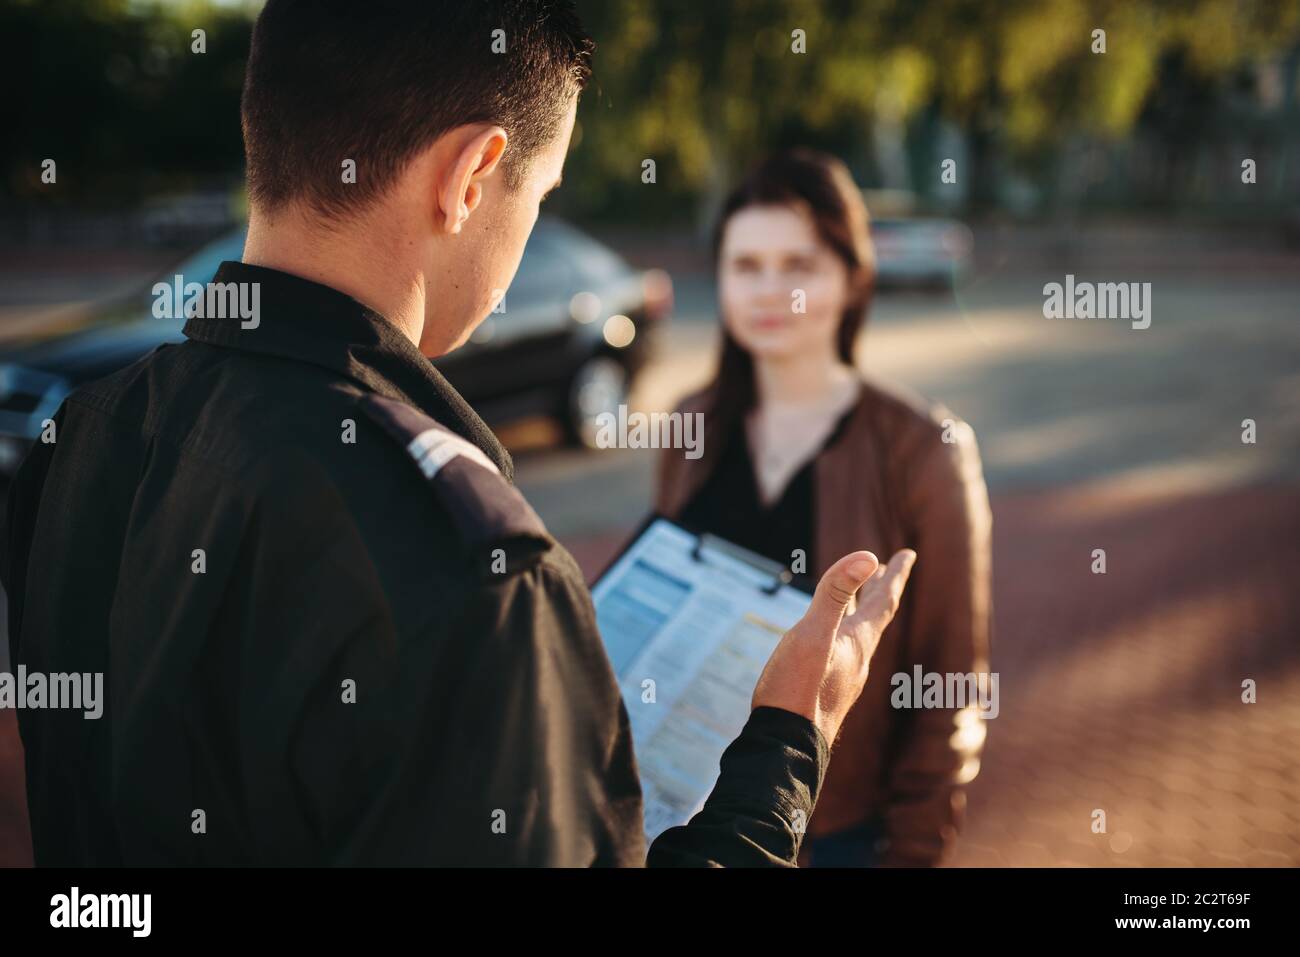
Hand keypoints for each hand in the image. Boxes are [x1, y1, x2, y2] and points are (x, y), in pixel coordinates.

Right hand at [752, 548, 916, 744]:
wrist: (786, 746)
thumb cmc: (797, 689)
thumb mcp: (814, 633)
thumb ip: (836, 594)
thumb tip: (867, 556)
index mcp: (858, 642)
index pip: (884, 601)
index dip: (896, 575)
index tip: (908, 554)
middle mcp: (857, 659)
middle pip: (875, 617)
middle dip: (881, 589)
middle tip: (887, 568)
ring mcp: (843, 678)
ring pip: (859, 635)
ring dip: (862, 611)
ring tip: (861, 599)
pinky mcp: (826, 692)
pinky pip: (842, 653)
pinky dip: (843, 634)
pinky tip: (830, 642)